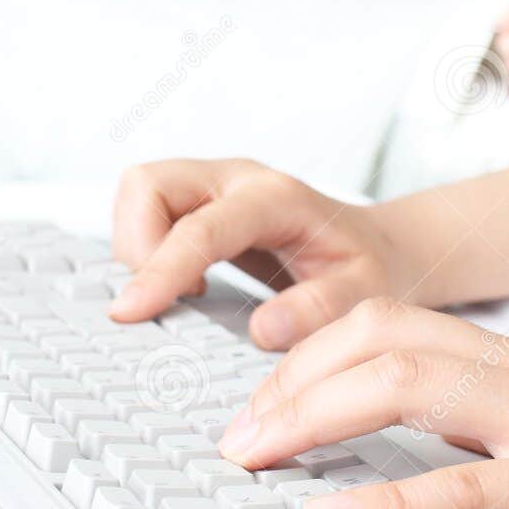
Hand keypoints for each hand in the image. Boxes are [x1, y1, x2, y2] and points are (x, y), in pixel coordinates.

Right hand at [108, 160, 422, 350]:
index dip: (160, 268)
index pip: (201, 227)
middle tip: (174, 299)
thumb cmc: (370, 268)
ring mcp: (214, 185)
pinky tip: (185, 282)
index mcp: (276, 199)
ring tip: (185, 291)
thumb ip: (321, 310)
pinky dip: (146, 248)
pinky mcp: (199, 201)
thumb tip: (263, 329)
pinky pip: (146, 210)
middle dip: (137, 245)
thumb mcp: (365, 294)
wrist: (378, 247)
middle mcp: (238, 179)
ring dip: (139, 247)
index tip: (130, 311)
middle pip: (148, 184)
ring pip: (138, 193)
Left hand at [218, 298, 508, 508]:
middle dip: (291, 378)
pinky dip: (391, 501)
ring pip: (408, 385)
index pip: (394, 324)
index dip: (314, 355)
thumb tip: (431, 464)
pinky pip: (471, 487)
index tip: (265, 403)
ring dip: (313, 415)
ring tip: (253, 455)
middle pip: (381, 336)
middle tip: (238, 434)